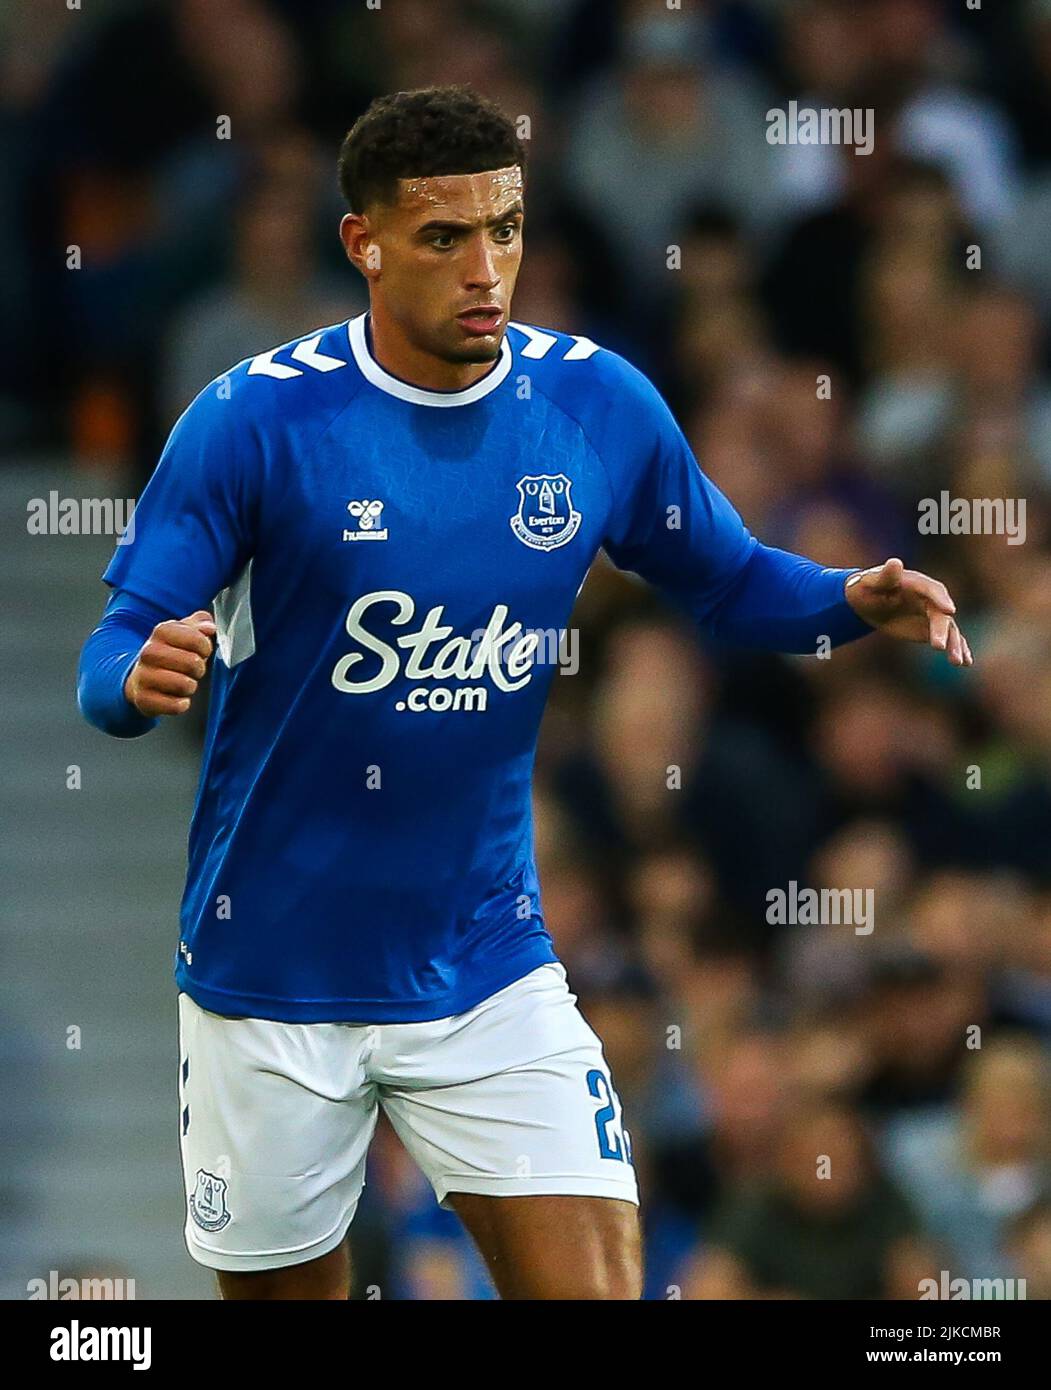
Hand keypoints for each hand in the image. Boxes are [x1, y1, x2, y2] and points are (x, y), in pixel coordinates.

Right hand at [124, 610, 216, 716]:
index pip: (197, 639)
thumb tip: (209, 628)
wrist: (140, 677)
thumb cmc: (170, 653)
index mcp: (162, 631)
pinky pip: (174, 706)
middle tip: (193, 670)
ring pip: (184, 684)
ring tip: (184, 683)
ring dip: (190, 687)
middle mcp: (149, 652)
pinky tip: (178, 699)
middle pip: (193, 663)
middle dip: (199, 669)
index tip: (202, 651)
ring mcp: (144, 676)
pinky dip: (181, 704)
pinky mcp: (143, 699)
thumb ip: (200, 624)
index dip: (205, 647)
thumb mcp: (184, 632)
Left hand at [844, 557, 972, 665]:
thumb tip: (895, 562)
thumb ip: (886, 575)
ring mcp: (934, 615)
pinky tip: (966, 662)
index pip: (933, 591)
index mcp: (919, 584)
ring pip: (949, 630)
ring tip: (958, 662)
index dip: (940, 600)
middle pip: (941, 615)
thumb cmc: (869, 588)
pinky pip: (948, 639)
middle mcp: (932, 599)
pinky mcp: (933, 629)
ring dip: (955, 645)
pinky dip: (958, 649)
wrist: (869, 602)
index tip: (949, 610)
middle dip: (942, 631)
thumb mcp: (873, 581)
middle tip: (939, 647)